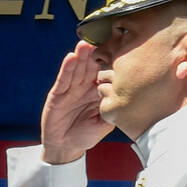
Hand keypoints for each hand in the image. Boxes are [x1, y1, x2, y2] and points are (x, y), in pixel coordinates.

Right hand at [40, 41, 113, 163]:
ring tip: (85, 44)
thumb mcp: (104, 123)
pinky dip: (67, 69)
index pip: (104, 73)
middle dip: (95, 53)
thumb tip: (129, 99)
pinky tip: (71, 58)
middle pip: (90, 67)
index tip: (119, 49)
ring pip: (77, 70)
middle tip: (102, 38)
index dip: (110, 62)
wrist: (65, 148)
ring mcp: (70, 90)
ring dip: (81, 56)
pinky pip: (63, 80)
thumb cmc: (86, 136)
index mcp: (97, 92)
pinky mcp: (57, 95)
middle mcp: (84, 87)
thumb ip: (113, 110)